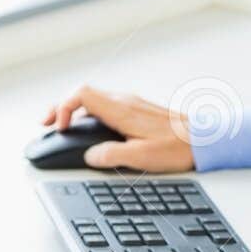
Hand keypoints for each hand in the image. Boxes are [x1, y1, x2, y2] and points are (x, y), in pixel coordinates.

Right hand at [41, 85, 196, 172]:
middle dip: (59, 107)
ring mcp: (130, 104)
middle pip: (82, 94)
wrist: (204, 139)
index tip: (58, 127)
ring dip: (73, 111)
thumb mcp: (142, 157)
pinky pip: (104, 106)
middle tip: (46, 124)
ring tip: (61, 127)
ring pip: (92, 99)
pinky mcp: (136, 110)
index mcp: (122, 109)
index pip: (81, 94)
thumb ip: (111, 155)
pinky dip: (88, 114)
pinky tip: (87, 128)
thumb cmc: (177, 147)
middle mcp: (124, 101)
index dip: (62, 108)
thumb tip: (89, 155)